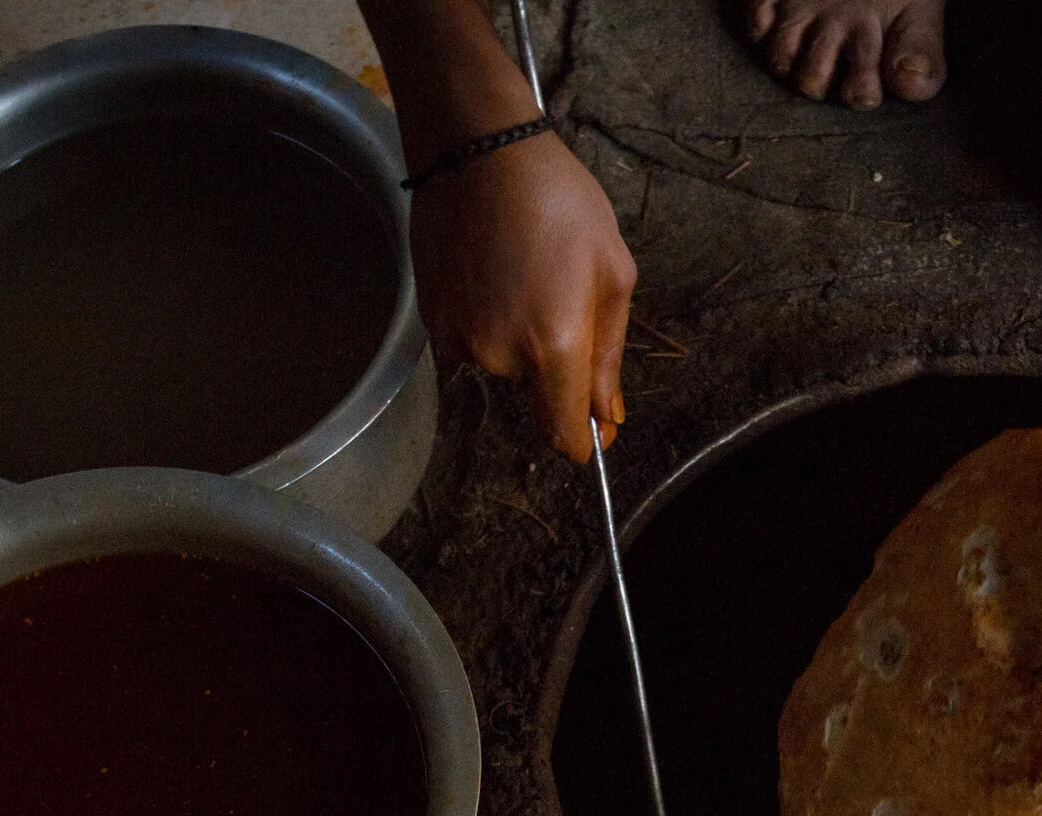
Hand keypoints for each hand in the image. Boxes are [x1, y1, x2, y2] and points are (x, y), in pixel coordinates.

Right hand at [408, 129, 635, 464]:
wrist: (477, 148)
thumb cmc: (558, 201)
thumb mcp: (611, 274)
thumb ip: (608, 359)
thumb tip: (607, 418)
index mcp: (554, 348)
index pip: (561, 434)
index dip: (580, 440)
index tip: (592, 432)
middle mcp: (499, 356)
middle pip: (535, 392)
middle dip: (554, 360)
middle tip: (558, 291)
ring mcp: (458, 338)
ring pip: (501, 363)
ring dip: (516, 335)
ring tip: (523, 270)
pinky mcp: (430, 318)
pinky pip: (470, 338)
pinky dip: (486, 316)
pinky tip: (493, 267)